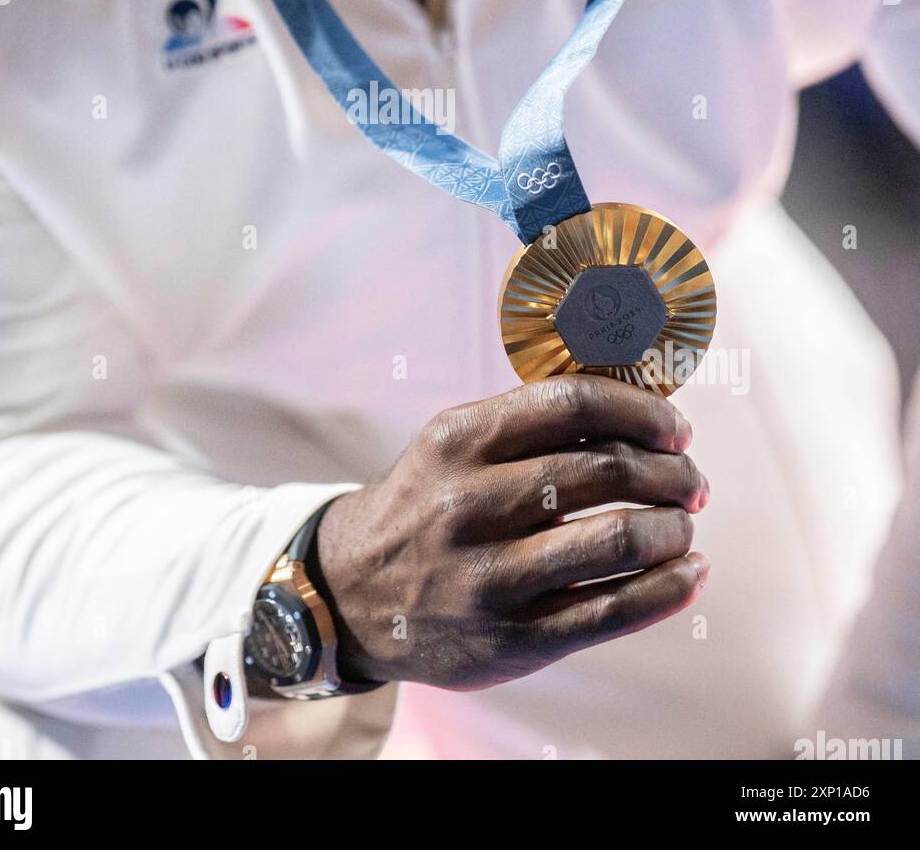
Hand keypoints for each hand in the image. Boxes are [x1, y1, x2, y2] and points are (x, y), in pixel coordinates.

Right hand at [315, 374, 708, 690]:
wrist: (350, 594)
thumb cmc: (426, 505)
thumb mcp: (450, 446)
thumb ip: (526, 423)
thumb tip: (635, 403)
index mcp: (458, 440)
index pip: (573, 404)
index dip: (642, 410)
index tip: (676, 428)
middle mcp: (470, 504)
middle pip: (606, 469)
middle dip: (672, 471)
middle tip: (692, 480)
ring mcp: (490, 576)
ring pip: (619, 539)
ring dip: (674, 527)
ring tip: (684, 524)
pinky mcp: (512, 638)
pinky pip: (613, 610)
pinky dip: (668, 588)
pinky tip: (688, 572)